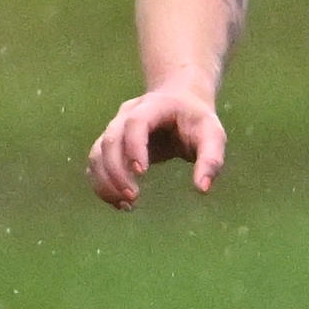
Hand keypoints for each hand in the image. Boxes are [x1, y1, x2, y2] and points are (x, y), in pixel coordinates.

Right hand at [83, 83, 224, 208]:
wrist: (179, 102)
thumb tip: (202, 189)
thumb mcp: (213, 135)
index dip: (134, 146)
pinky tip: (118, 203)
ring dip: (105, 180)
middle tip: (134, 198)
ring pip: (98, 152)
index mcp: (153, 106)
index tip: (142, 173)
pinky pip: (96, 163)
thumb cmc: (197, 122)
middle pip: (110, 139)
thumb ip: (211, 160)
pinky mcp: (112, 145)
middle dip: (116, 171)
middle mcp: (127, 115)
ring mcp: (116, 128)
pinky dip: (101, 184)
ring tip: (125, 205)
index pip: (136, 122)